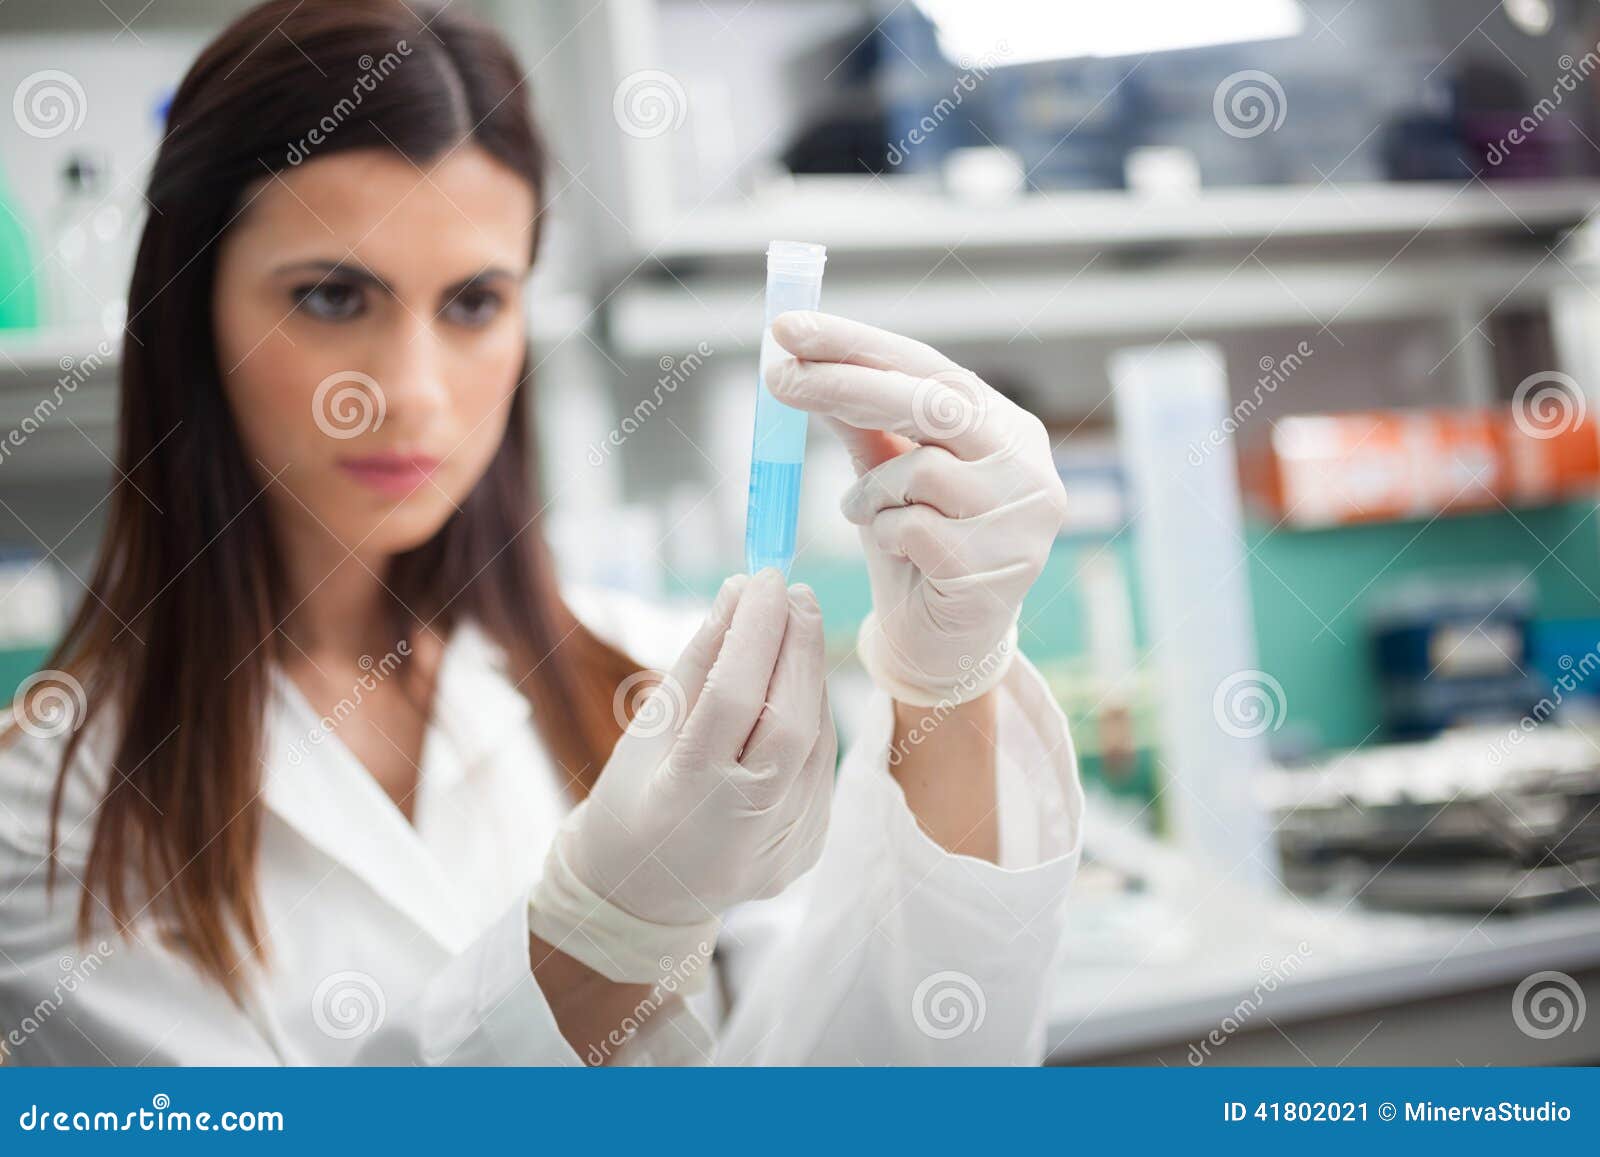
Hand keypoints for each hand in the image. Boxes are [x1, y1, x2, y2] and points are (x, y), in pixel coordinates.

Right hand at [530, 568, 834, 982]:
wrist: (640, 899)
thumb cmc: (631, 802)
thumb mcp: (646, 732)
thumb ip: (699, 662)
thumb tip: (740, 592)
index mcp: (686, 800)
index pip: (735, 699)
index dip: (756, 632)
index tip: (765, 577)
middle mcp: (742, 830)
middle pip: (791, 720)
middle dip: (798, 646)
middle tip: (794, 592)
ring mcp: (781, 847)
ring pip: (817, 743)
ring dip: (811, 677)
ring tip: (795, 628)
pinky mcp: (807, 849)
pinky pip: (821, 768)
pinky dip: (813, 718)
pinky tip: (797, 686)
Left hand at [767, 312, 1066, 706]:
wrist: (944, 648)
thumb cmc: (917, 549)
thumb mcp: (885, 477)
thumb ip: (860, 422)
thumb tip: (799, 358)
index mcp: (1006, 426)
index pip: (929, 367)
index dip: (856, 343)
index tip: (788, 329)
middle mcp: (1027, 463)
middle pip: (933, 402)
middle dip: (846, 384)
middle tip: (778, 375)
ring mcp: (1020, 516)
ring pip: (920, 469)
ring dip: (870, 491)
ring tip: (863, 514)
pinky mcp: (996, 568)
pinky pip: (913, 527)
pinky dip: (884, 533)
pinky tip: (895, 552)